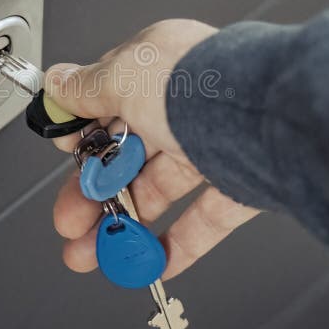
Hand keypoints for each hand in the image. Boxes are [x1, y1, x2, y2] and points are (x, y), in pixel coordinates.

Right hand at [45, 19, 259, 279]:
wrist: (268, 114)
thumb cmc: (198, 84)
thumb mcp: (123, 77)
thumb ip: (86, 86)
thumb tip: (59, 82)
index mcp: (157, 68)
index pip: (110, 104)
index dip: (84, 137)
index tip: (67, 160)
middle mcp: (185, 103)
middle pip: (129, 155)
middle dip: (92, 193)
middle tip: (71, 220)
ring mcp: (214, 143)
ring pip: (159, 189)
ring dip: (122, 222)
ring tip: (94, 252)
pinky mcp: (242, 182)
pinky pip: (205, 217)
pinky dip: (177, 242)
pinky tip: (152, 259)